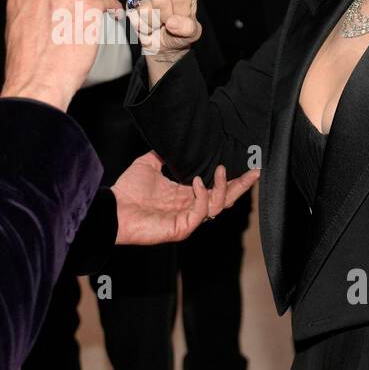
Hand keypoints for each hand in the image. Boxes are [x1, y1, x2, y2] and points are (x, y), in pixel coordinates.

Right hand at [2, 0, 122, 111]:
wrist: (37, 83)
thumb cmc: (27, 69)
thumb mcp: (18, 33)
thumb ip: (32, 15)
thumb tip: (48, 17)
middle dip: (75, 0)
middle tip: (76, 24)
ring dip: (89, 10)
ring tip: (85, 33)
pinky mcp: (87, 6)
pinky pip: (105, 1)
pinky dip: (111, 8)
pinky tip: (114, 15)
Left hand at [112, 152, 259, 244]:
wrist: (114, 208)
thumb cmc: (128, 190)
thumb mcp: (148, 164)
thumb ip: (162, 154)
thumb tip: (171, 141)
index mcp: (185, 195)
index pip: (215, 188)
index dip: (232, 179)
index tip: (247, 166)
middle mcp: (190, 207)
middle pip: (224, 199)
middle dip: (240, 186)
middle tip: (254, 172)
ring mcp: (187, 219)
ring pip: (217, 206)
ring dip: (222, 187)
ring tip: (219, 170)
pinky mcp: (181, 227)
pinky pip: (200, 212)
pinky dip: (202, 196)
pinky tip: (197, 182)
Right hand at [125, 0, 201, 71]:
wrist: (162, 45)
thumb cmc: (179, 34)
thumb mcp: (192, 33)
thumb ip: (188, 27)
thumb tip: (172, 22)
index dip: (179, 13)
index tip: (179, 20)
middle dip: (164, 18)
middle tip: (167, 22)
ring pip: (145, 8)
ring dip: (152, 23)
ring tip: (158, 23)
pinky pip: (134, 14)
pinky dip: (142, 25)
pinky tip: (148, 23)